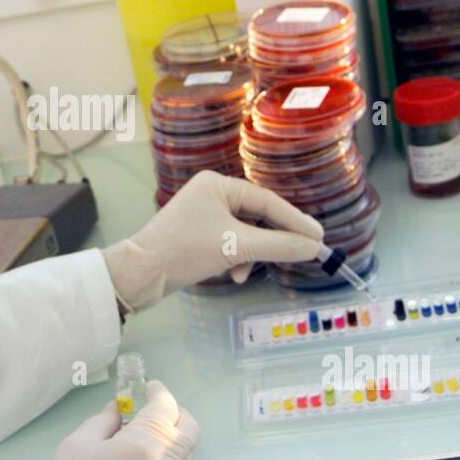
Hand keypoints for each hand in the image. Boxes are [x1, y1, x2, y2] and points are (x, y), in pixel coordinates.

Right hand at [15, 381, 198, 459]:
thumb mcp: (77, 446)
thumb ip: (103, 421)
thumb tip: (117, 410)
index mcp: (144, 444)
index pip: (166, 406)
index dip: (158, 392)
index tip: (150, 389)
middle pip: (187, 429)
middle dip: (174, 414)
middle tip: (156, 410)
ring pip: (181, 456)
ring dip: (167, 443)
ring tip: (139, 444)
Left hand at [102, 170, 323, 312]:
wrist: (140, 275)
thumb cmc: (184, 251)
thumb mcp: (236, 247)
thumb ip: (278, 245)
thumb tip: (313, 247)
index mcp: (217, 184)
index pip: (267, 201)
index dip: (295, 220)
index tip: (318, 238)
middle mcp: (211, 194)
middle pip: (258, 216)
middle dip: (273, 239)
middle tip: (302, 253)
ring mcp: (204, 215)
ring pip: (246, 233)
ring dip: (252, 254)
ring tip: (248, 272)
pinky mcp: (199, 235)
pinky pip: (231, 243)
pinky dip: (237, 259)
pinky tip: (233, 275)